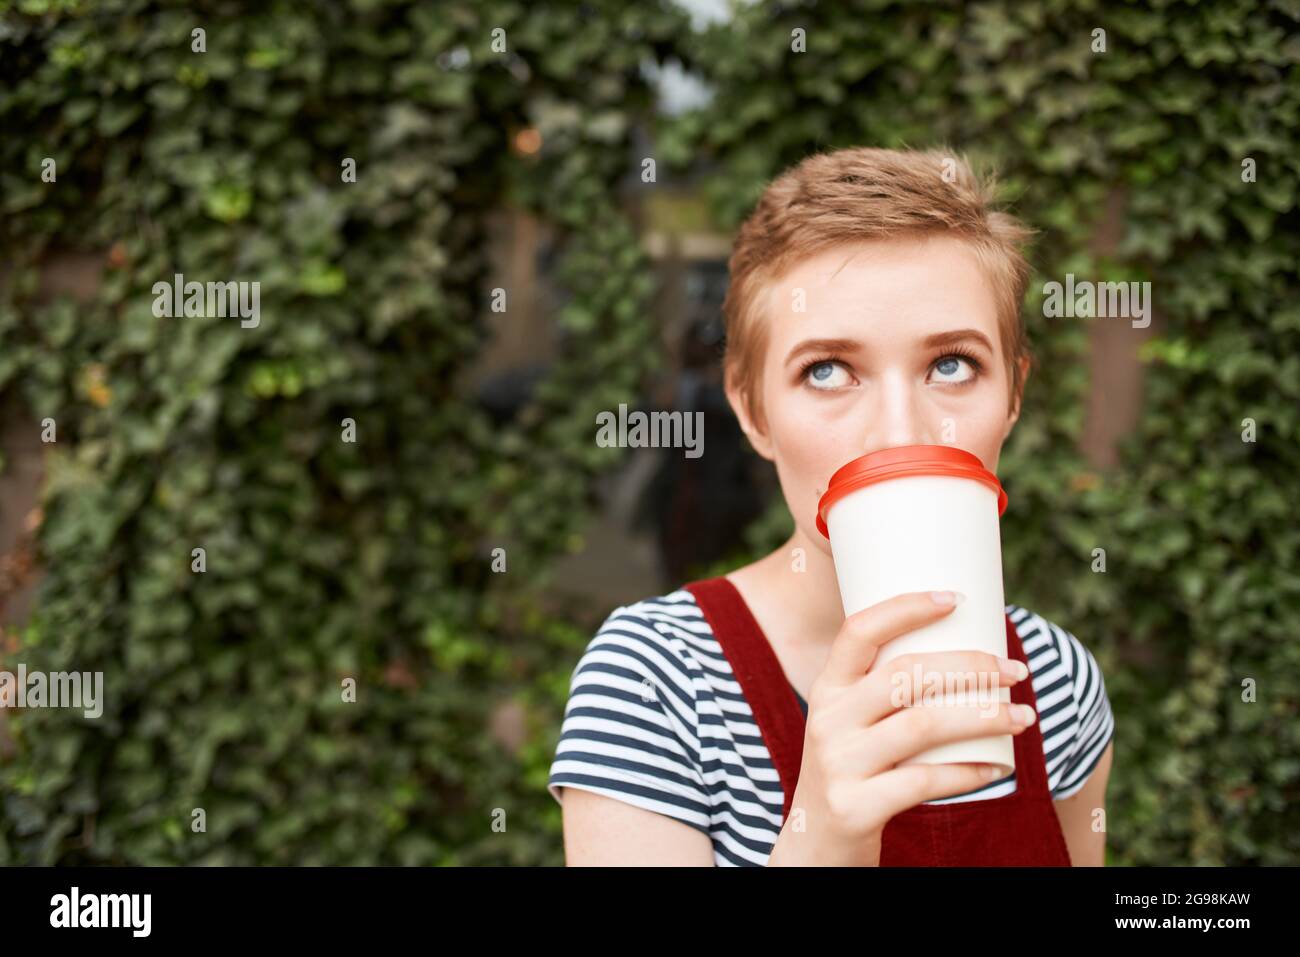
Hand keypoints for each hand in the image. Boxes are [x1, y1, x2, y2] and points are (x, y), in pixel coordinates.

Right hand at [766, 590, 1034, 865]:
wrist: (816, 844)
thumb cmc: (854, 768)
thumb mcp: (852, 722)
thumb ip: (888, 690)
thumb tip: (967, 649)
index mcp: (828, 687)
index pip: (860, 631)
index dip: (906, 607)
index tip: (956, 599)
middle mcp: (828, 719)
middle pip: (905, 675)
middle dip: (970, 666)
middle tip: (1015, 670)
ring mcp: (839, 763)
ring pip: (923, 725)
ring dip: (984, 715)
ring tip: (1023, 715)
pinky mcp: (856, 806)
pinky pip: (925, 781)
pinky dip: (970, 771)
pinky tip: (1000, 767)